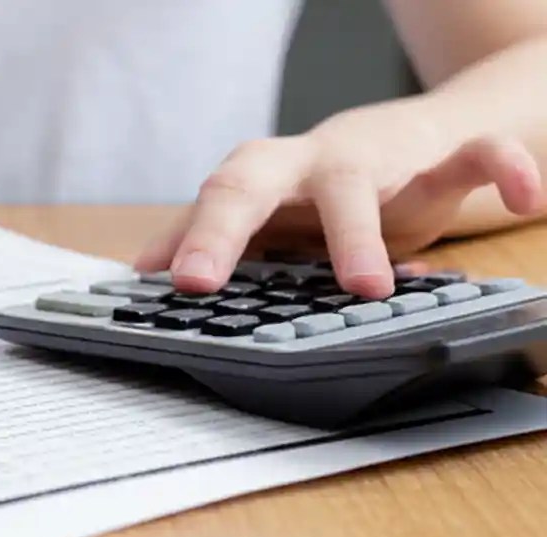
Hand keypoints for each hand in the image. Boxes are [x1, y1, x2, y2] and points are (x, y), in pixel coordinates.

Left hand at [135, 103, 544, 297]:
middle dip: (224, 225)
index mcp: (262, 176)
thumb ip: (207, 236)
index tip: (170, 283)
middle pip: (254, 178)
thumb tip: (139, 269)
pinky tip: (525, 197)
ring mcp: (374, 155)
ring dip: (358, 232)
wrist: (422, 136)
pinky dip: (502, 170)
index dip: (189, 237)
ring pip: (356, 180)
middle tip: (200, 281)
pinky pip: (478, 154)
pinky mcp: (443, 155)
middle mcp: (307, 161)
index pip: (213, 200)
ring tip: (365, 287)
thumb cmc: (326, 186)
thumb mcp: (270, 214)